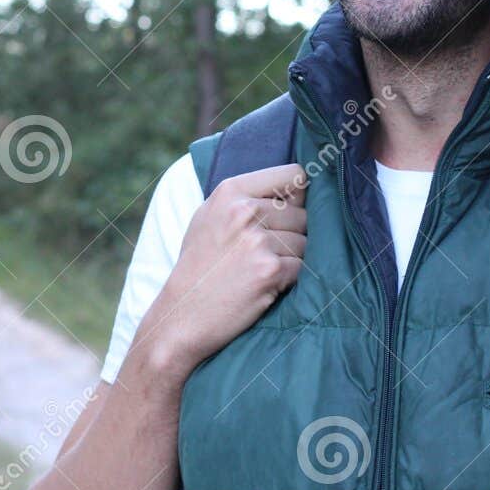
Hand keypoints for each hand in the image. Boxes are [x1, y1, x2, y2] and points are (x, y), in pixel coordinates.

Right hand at [138, 163, 306, 376]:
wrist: (182, 315)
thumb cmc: (198, 266)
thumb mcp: (210, 216)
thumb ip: (248, 198)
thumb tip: (301, 187)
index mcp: (230, 190)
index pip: (293, 175)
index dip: (298, 196)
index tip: (288, 212)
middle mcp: (244, 211)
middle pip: (303, 212)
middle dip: (294, 233)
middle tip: (264, 253)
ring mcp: (257, 241)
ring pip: (306, 241)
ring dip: (293, 258)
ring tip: (261, 269)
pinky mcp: (269, 270)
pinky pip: (303, 267)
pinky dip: (290, 278)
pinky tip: (265, 285)